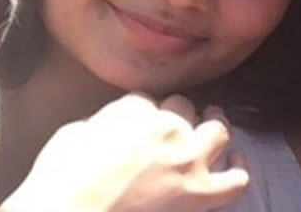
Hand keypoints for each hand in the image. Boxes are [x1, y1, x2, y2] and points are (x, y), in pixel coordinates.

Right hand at [0, 93, 248, 211]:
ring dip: (214, 128)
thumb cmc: (61, 178)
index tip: (135, 127)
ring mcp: (186, 158)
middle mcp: (167, 125)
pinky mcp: (197, 194)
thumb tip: (109, 128)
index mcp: (135, 108)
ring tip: (212, 128)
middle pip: (184, 107)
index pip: (147, 100)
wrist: (70, 211)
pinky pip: (235, 180)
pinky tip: (234, 164)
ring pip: (217, 131)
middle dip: (176, 116)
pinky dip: (238, 170)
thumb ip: (102, 123)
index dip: (141, 114)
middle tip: (168, 132)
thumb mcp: (73, 133)